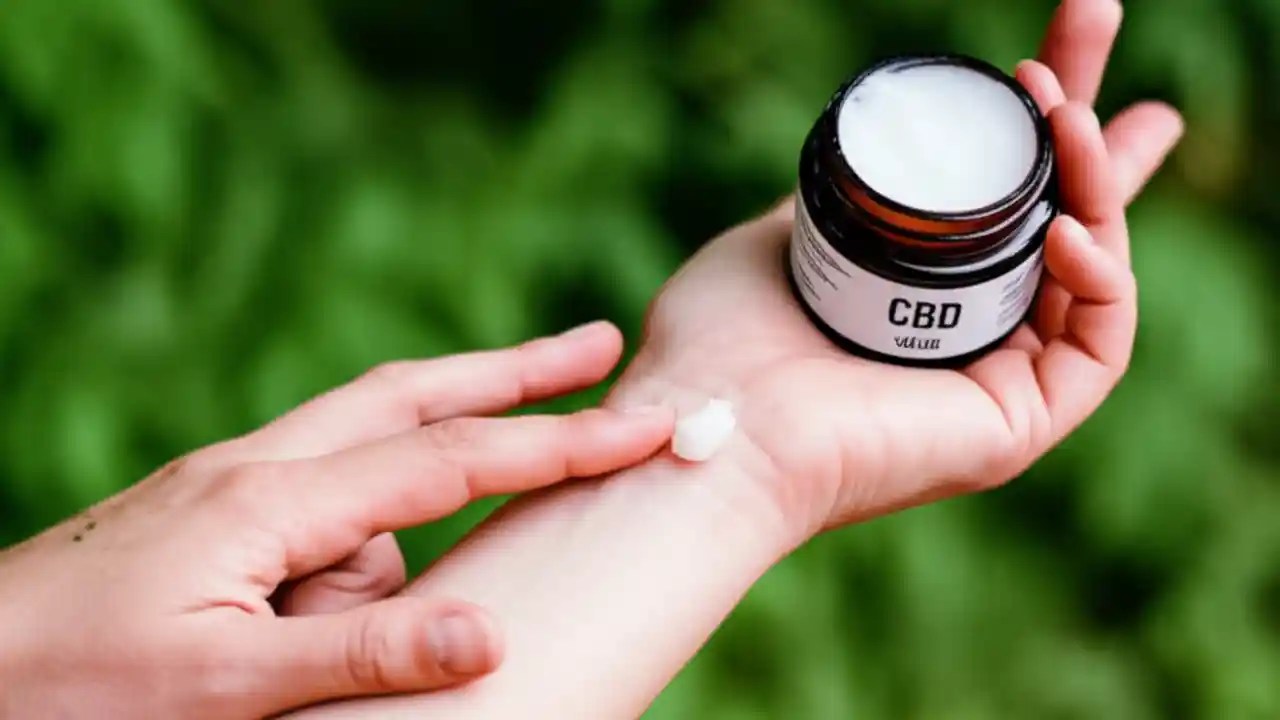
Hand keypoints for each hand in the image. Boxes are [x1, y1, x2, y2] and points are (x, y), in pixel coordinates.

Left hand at [0, 322, 672, 719]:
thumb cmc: (71, 682)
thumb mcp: (222, 685)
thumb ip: (360, 655)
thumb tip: (492, 631)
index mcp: (273, 499)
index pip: (448, 459)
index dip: (555, 442)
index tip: (643, 422)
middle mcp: (262, 467)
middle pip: (415, 395)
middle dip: (517, 370)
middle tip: (602, 344)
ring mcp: (238, 481)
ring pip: (367, 456)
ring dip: (420, 489)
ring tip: (374, 586)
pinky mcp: (220, 510)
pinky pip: (324, 506)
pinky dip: (364, 537)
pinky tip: (330, 606)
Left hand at [608, 0, 1184, 541]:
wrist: (705, 428)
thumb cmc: (716, 348)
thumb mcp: (776, 242)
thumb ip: (840, 205)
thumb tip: (877, 150)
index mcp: (914, 305)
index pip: (995, 208)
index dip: (1027, 133)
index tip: (1039, 61)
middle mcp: (965, 342)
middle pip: (1061, 222)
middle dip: (1088, 128)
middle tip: (1092, 21)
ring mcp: (996, 384)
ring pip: (1089, 270)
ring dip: (1095, 180)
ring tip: (1070, 114)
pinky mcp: (1014, 426)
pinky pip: (1098, 347)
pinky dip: (1101, 280)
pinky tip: (1066, 227)